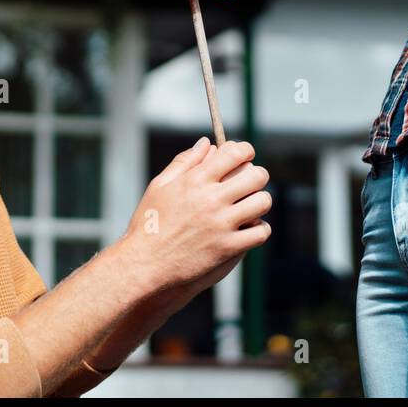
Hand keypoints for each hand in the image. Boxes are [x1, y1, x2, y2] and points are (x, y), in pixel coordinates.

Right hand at [120, 138, 270, 295]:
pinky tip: (249, 228)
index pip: (234, 153)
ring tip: (251, 205)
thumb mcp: (160, 186)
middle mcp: (211, 199)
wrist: (144, 263)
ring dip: (260, 201)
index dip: (245, 150)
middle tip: (251, 182)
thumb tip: (207, 143)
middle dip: (257, 175)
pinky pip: (260, 232)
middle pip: (256, 175)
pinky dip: (259, 229)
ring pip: (262, 202)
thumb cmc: (148, 223)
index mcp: (195, 180)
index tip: (246, 155)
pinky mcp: (227, 248)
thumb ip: (185, 161)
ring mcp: (221, 224)